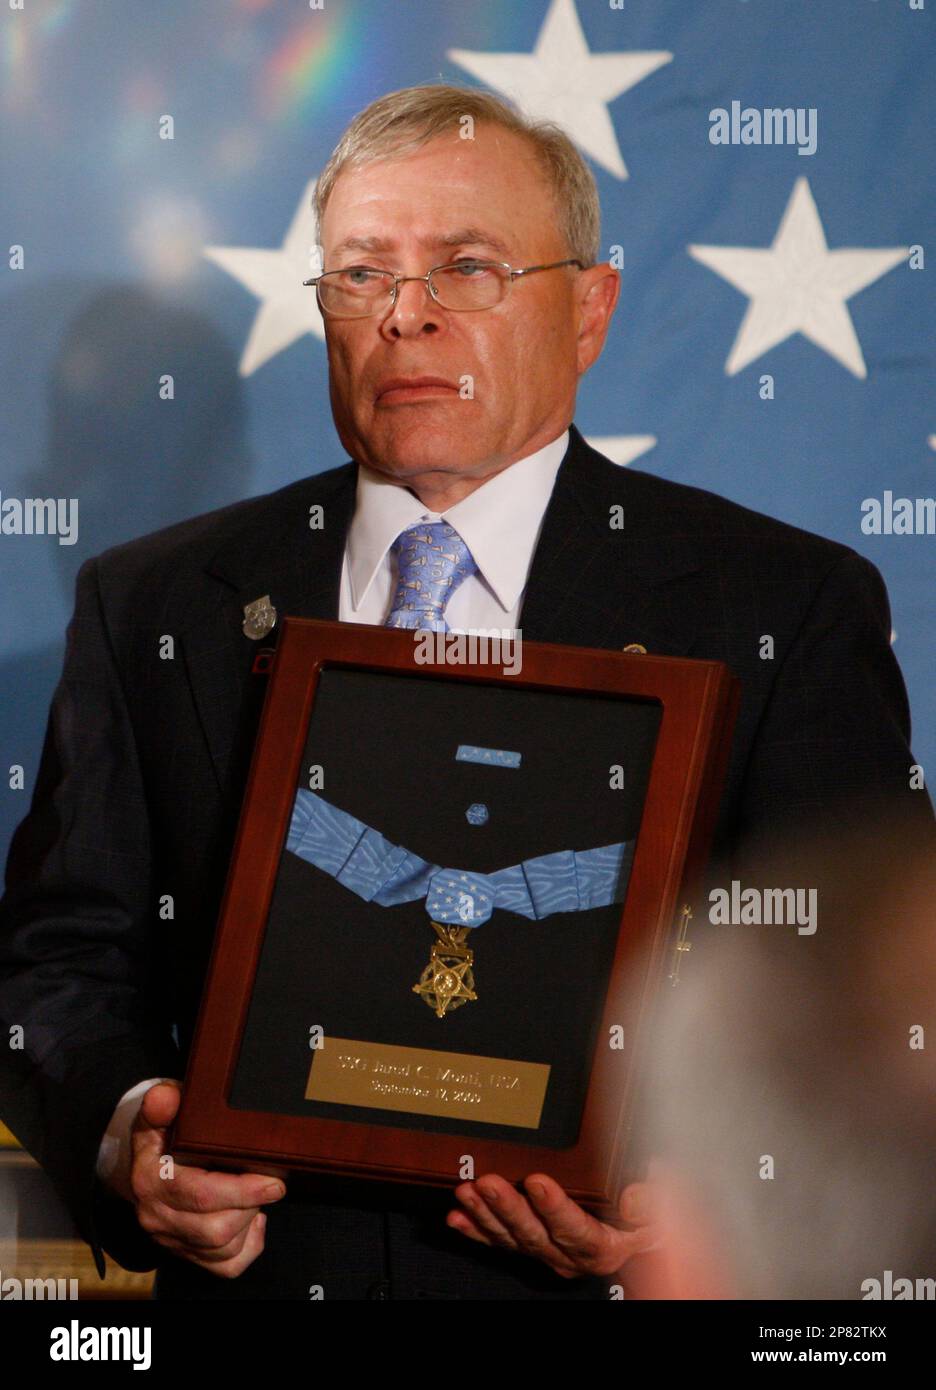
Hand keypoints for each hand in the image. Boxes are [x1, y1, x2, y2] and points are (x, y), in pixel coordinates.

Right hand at [126, 1082, 286, 1277]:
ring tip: (256, 1195)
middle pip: (216, 1230)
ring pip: (223, 1250)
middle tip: (267, 1181)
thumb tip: (165, 1096)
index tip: (274, 1181)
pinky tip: (253, 1220)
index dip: (242, 1191)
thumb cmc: (162, 1138)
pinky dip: (248, 1246)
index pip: (200, 1195)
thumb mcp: (158, 1115)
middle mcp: (158, 1217)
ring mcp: (171, 1241)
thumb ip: (162, 1104)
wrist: (144, 1170)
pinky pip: (225, 1267)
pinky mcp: (187, 1255)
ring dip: (249, 1223)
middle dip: (251, 1206)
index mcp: (151, 1181)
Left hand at [447, 1171, 658, 1279]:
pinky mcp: (527, 1246)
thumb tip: (632, 1199)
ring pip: (511, 1237)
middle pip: (535, 1234)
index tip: (538, 1181)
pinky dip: (474, 1229)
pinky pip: (497, 1242)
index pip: (576, 1230)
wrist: (631, 1238)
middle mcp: (568, 1256)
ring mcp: (544, 1252)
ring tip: (467, 1192)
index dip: (555, 1208)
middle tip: (488, 1183)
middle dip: (508, 1208)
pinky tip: (457, 1216)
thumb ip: (650, 1205)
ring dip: (485, 1215)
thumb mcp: (658, 1211)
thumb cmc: (642, 1219)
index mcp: (602, 1248)